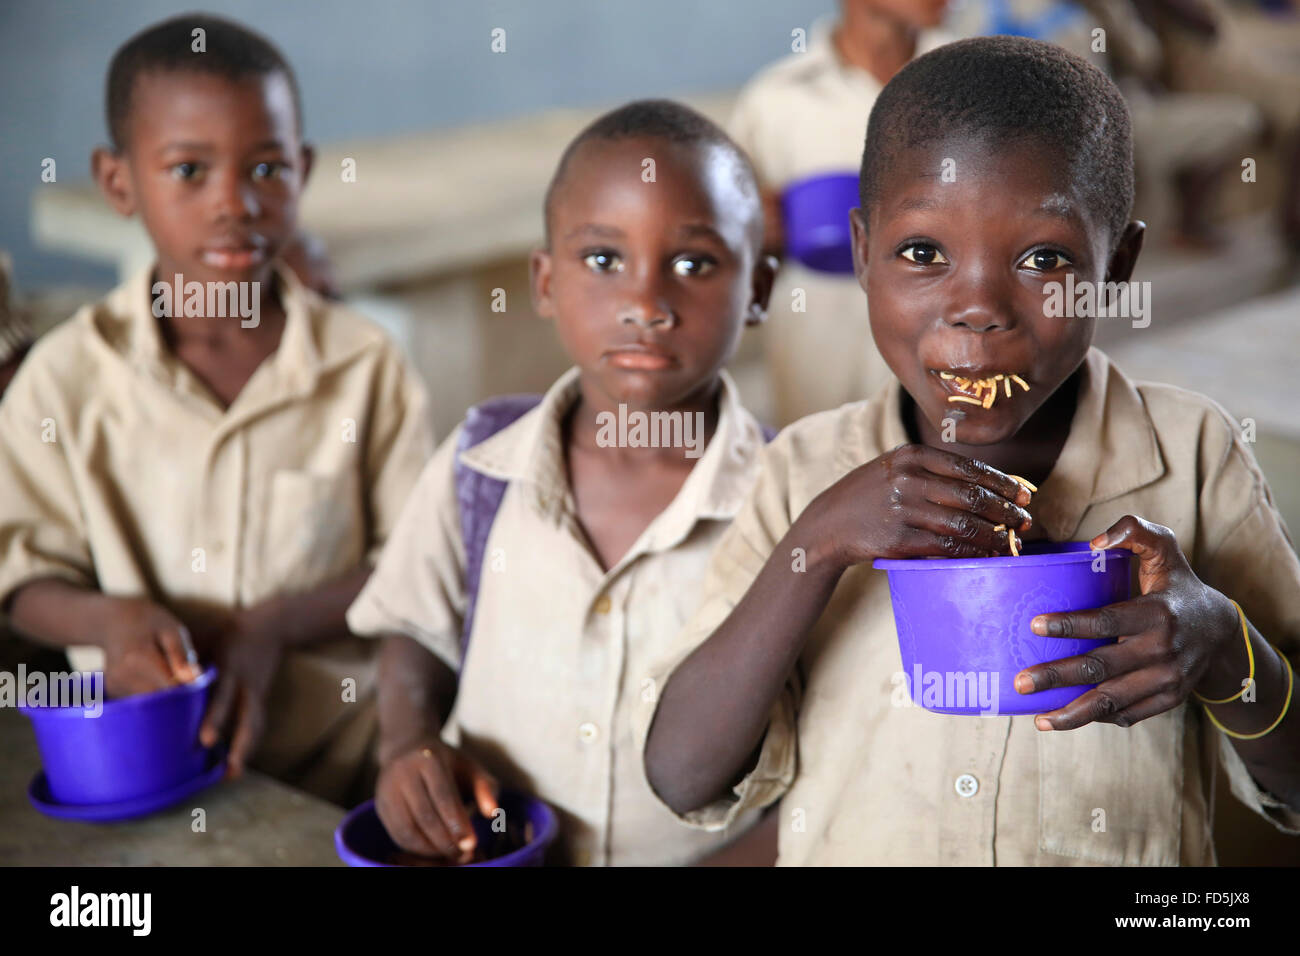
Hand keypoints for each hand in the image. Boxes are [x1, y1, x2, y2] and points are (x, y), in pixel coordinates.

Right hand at [100, 597, 200, 696]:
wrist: (113, 620)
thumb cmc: (149, 622)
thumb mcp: (170, 629)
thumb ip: (181, 655)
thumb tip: (193, 680)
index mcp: (139, 657)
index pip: (170, 688)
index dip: (187, 689)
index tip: (194, 679)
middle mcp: (122, 674)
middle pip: (158, 700)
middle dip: (176, 694)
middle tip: (182, 675)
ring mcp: (114, 684)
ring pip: (149, 703)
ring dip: (163, 693)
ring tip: (163, 668)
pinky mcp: (112, 689)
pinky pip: (139, 699)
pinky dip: (151, 691)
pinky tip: (151, 673)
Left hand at [199, 604, 283, 776]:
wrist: (271, 628)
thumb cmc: (228, 634)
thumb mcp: (206, 639)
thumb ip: (186, 660)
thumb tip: (156, 680)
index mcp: (230, 668)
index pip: (223, 696)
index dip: (216, 717)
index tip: (206, 740)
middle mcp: (246, 685)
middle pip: (246, 716)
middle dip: (238, 742)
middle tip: (226, 766)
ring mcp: (257, 694)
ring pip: (255, 725)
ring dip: (246, 750)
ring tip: (232, 774)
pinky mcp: (261, 700)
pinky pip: (257, 725)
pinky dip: (248, 746)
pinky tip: (235, 765)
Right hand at [375, 738, 499, 862]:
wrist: (407, 748)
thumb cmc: (447, 763)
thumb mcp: (470, 767)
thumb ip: (486, 788)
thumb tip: (493, 814)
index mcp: (429, 759)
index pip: (443, 796)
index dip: (457, 823)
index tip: (471, 844)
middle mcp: (403, 772)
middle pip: (424, 815)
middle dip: (445, 841)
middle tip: (463, 855)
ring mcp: (387, 789)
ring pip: (407, 828)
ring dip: (429, 849)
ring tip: (449, 854)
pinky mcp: (379, 804)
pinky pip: (396, 834)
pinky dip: (415, 848)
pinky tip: (432, 851)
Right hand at [802, 444, 1032, 568]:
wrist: (828, 523)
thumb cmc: (870, 495)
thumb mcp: (895, 467)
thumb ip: (933, 469)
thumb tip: (988, 484)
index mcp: (912, 455)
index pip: (970, 468)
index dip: (1004, 483)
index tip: (1026, 495)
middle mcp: (909, 479)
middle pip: (973, 496)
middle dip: (1006, 511)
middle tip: (1025, 522)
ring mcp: (903, 510)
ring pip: (964, 524)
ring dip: (994, 535)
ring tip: (1011, 541)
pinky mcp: (899, 540)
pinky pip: (947, 548)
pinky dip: (972, 553)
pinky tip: (985, 555)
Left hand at [1016, 514, 1238, 729]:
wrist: (1222, 631)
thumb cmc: (1178, 585)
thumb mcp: (1164, 549)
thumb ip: (1133, 531)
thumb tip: (1094, 543)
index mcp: (1157, 613)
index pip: (1106, 621)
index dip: (1069, 625)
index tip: (1033, 626)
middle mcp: (1162, 651)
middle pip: (1100, 667)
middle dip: (1057, 676)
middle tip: (1021, 682)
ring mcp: (1166, 680)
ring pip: (1111, 701)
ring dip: (1072, 714)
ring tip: (1038, 719)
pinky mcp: (1167, 700)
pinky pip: (1126, 715)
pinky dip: (1096, 719)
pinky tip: (1065, 718)